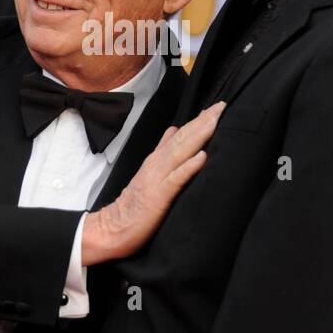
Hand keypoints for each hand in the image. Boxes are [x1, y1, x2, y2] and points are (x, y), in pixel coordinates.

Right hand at [82, 101, 224, 263]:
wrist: (112, 227)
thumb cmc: (133, 205)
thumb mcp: (148, 172)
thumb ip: (161, 151)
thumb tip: (173, 130)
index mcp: (157, 159)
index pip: (181, 134)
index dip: (198, 120)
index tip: (216, 107)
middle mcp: (157, 164)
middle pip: (183, 138)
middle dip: (203, 121)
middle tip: (221, 106)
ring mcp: (157, 178)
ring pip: (180, 152)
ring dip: (198, 135)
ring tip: (214, 121)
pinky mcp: (158, 196)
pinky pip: (176, 179)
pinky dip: (189, 166)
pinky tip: (202, 157)